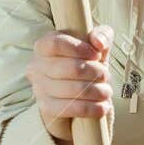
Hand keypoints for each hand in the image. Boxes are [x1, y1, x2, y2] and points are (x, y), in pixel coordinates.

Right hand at [27, 24, 114, 144]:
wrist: (81, 96)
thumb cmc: (87, 66)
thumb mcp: (96, 47)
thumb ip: (101, 36)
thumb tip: (98, 42)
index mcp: (44, 46)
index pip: (56, 43)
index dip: (79, 48)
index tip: (97, 54)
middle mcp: (37, 66)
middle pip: (70, 68)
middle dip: (95, 72)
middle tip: (105, 76)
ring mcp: (39, 88)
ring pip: (72, 89)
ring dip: (97, 91)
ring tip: (106, 91)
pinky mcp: (47, 108)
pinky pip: (70, 108)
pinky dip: (92, 108)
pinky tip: (102, 107)